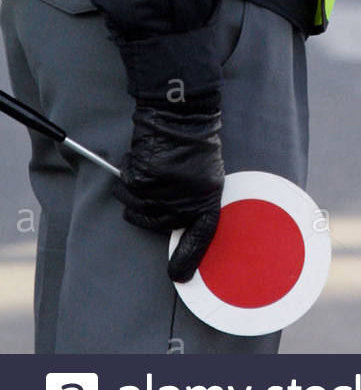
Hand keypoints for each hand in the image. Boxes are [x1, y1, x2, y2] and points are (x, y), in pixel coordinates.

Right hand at [113, 98, 224, 281]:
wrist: (182, 114)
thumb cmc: (196, 143)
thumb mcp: (207, 174)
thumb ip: (193, 200)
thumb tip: (177, 225)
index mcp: (206, 198)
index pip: (201, 236)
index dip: (189, 257)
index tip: (178, 275)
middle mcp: (184, 200)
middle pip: (155, 222)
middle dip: (148, 209)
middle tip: (153, 187)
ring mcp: (161, 191)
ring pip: (134, 206)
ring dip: (134, 191)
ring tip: (149, 169)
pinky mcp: (141, 179)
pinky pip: (126, 186)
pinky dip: (128, 173)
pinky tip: (141, 158)